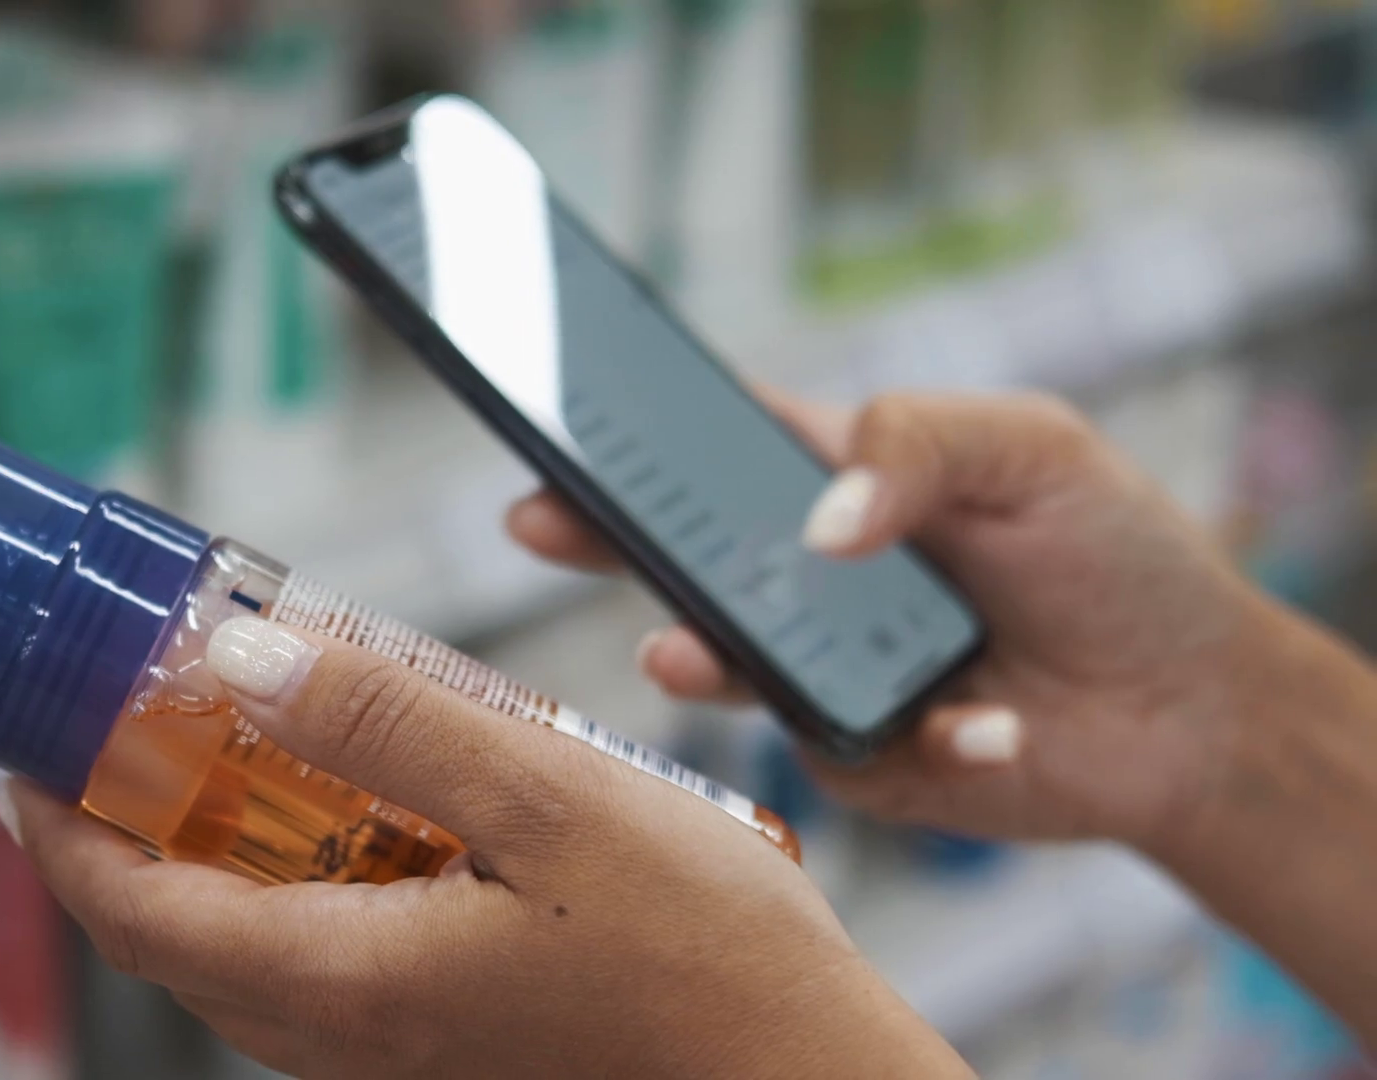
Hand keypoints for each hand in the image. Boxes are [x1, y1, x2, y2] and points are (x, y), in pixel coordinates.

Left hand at [2, 619, 969, 1078]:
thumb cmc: (710, 963)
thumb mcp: (553, 801)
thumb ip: (392, 723)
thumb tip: (244, 660)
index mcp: (349, 978)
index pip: (135, 914)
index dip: (59, 831)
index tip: (25, 748)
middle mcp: (350, 1036)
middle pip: (174, 942)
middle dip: (116, 841)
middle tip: (115, 737)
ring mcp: (397, 1055)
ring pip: (243, 963)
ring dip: (198, 868)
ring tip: (215, 766)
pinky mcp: (446, 1048)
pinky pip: (320, 975)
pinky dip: (286, 897)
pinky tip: (352, 826)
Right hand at [509, 391, 1283, 848]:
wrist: (1198, 710)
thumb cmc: (1114, 552)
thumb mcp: (1031, 448)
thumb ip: (917, 444)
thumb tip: (819, 526)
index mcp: (834, 482)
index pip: (710, 445)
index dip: (628, 432)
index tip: (557, 417)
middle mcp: (808, 579)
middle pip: (678, 552)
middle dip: (598, 537)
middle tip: (537, 519)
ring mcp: (820, 674)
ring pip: (726, 666)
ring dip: (699, 660)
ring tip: (680, 657)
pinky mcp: (858, 760)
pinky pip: (843, 753)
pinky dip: (921, 738)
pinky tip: (994, 726)